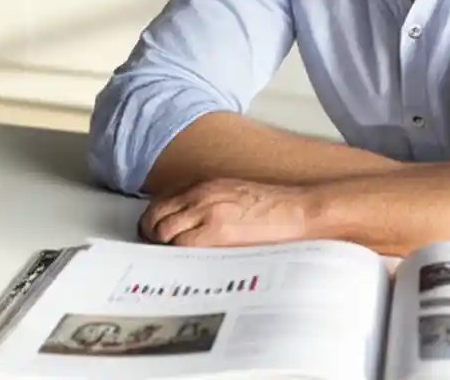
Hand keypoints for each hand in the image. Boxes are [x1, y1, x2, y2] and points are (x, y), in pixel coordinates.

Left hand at [138, 178, 317, 246]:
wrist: (299, 210)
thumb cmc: (273, 207)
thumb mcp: (233, 194)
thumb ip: (207, 204)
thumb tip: (185, 225)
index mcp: (204, 186)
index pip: (161, 202)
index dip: (153, 222)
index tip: (154, 235)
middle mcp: (200, 196)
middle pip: (155, 217)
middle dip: (150, 236)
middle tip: (156, 252)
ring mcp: (207, 213)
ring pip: (163, 233)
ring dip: (162, 248)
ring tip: (171, 261)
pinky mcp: (217, 233)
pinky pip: (182, 246)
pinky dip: (177, 256)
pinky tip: (185, 264)